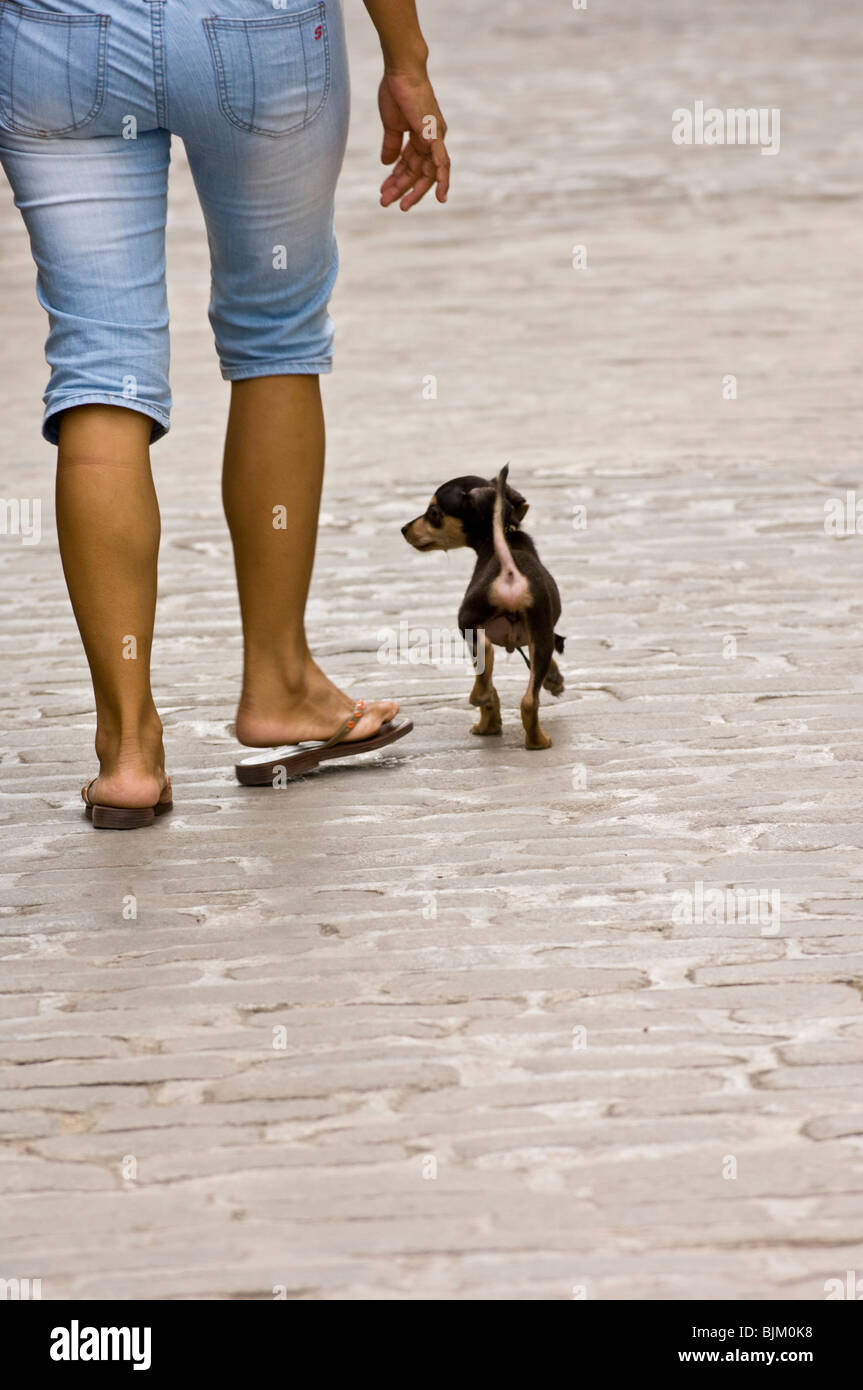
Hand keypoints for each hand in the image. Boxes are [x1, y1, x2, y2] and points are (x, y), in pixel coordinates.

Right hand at [377, 69, 449, 210]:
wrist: (401, 72)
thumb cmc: (396, 92)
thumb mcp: (391, 126)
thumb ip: (391, 145)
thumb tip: (386, 164)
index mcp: (421, 137)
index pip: (410, 165)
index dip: (397, 180)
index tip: (383, 192)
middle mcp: (431, 141)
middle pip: (418, 173)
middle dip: (402, 189)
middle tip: (386, 203)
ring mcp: (435, 139)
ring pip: (427, 174)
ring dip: (412, 190)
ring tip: (397, 204)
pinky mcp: (435, 136)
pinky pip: (442, 164)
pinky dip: (443, 181)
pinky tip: (441, 198)